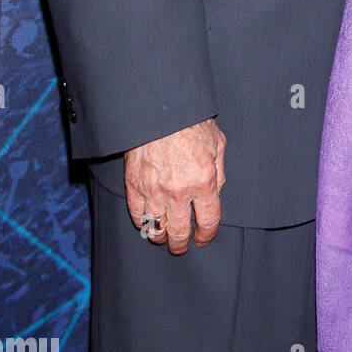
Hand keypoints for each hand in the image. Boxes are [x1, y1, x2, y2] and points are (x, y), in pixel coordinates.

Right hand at [125, 118, 225, 254]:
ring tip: (164, 236)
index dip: (207, 235)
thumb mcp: (217, 144)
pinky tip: (148, 220)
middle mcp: (178, 191)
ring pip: (156, 229)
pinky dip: (142, 222)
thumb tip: (214, 194)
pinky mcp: (134, 184)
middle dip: (182, 244)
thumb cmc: (192, 122)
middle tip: (182, 246)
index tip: (204, 238)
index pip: (208, 221)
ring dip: (161, 237)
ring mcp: (154, 189)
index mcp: (203, 181)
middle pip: (180, 233)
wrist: (162, 106)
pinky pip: (136, 214)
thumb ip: (218, 173)